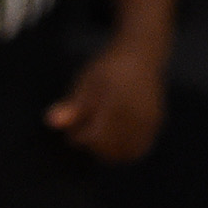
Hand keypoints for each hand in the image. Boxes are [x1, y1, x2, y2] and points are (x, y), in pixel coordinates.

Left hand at [45, 42, 165, 163]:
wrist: (141, 54)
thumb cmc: (107, 69)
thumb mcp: (85, 82)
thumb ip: (72, 106)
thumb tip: (51, 122)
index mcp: (117, 100)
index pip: (94, 138)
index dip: (78, 138)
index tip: (72, 128)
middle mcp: (137, 111)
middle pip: (108, 149)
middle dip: (92, 145)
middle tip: (87, 128)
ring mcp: (149, 119)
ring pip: (124, 153)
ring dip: (108, 151)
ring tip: (101, 130)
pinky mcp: (156, 124)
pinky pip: (138, 149)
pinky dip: (124, 150)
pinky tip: (115, 137)